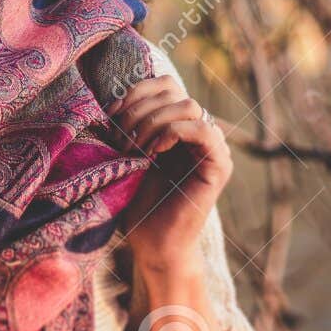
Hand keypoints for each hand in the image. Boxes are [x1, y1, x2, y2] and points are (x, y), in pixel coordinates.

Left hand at [108, 78, 232, 268]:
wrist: (151, 245)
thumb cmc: (136, 202)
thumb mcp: (128, 152)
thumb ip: (131, 121)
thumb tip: (112, 94)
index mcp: (178, 125)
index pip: (165, 85)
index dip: (135, 92)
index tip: (110, 116)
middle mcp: (199, 132)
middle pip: (174, 91)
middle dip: (138, 110)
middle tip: (119, 138)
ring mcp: (213, 148)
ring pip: (189, 105)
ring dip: (153, 122)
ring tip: (133, 147)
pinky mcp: (219, 166)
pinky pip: (203, 130)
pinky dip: (172, 133)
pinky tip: (153, 152)